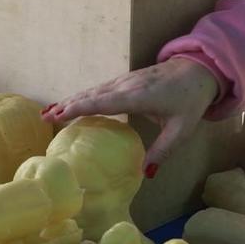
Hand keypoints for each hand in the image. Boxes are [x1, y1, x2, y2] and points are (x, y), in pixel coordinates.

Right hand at [44, 56, 221, 171]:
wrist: (199, 69)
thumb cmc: (191, 100)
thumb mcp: (182, 130)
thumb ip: (163, 151)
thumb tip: (145, 174)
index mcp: (139, 96)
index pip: (104, 101)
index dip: (80, 107)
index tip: (59, 114)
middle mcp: (128, 86)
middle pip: (93, 94)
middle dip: (68, 104)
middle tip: (44, 117)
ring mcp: (127, 80)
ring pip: (95, 90)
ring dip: (72, 99)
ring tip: (50, 111)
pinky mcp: (128, 80)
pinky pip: (101, 88)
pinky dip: (84, 95)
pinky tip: (74, 102)